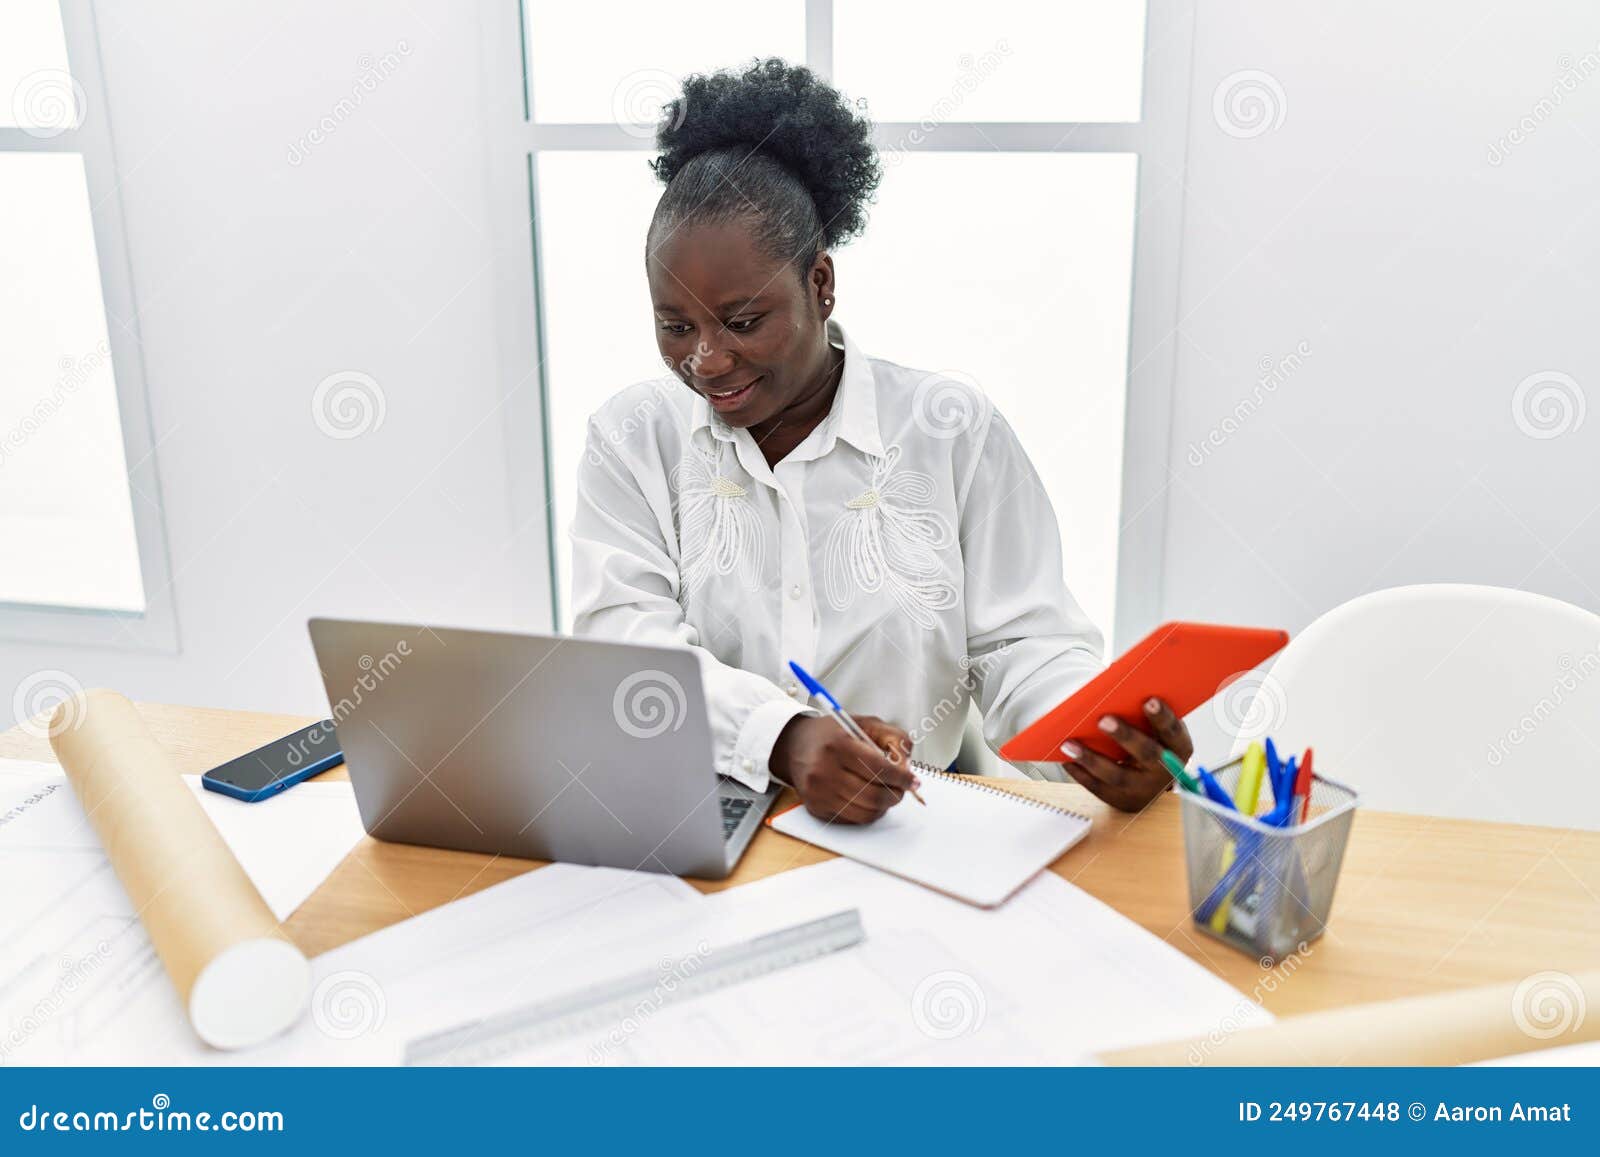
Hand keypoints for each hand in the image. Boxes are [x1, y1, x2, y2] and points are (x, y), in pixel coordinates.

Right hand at [771, 714, 918, 824]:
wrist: (794, 746)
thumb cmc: (834, 734)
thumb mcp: (865, 723)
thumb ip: (893, 738)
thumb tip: (907, 766)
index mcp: (838, 745)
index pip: (879, 769)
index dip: (902, 778)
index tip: (913, 780)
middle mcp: (824, 770)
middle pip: (874, 795)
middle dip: (896, 794)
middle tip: (902, 789)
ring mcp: (819, 792)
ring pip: (866, 812)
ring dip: (884, 806)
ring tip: (887, 793)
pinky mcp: (816, 808)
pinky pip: (852, 819)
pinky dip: (867, 812)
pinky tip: (869, 799)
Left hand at [1058, 697, 1192, 812]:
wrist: (1150, 782)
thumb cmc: (1151, 741)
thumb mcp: (1157, 730)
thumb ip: (1146, 713)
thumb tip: (1119, 683)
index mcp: (1178, 748)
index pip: (1173, 732)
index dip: (1163, 717)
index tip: (1149, 700)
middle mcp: (1164, 772)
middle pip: (1146, 754)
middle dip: (1125, 736)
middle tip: (1103, 719)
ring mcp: (1143, 790)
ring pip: (1117, 775)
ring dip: (1091, 759)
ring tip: (1069, 744)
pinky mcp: (1121, 799)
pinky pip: (1098, 788)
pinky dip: (1080, 773)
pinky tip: (1065, 759)